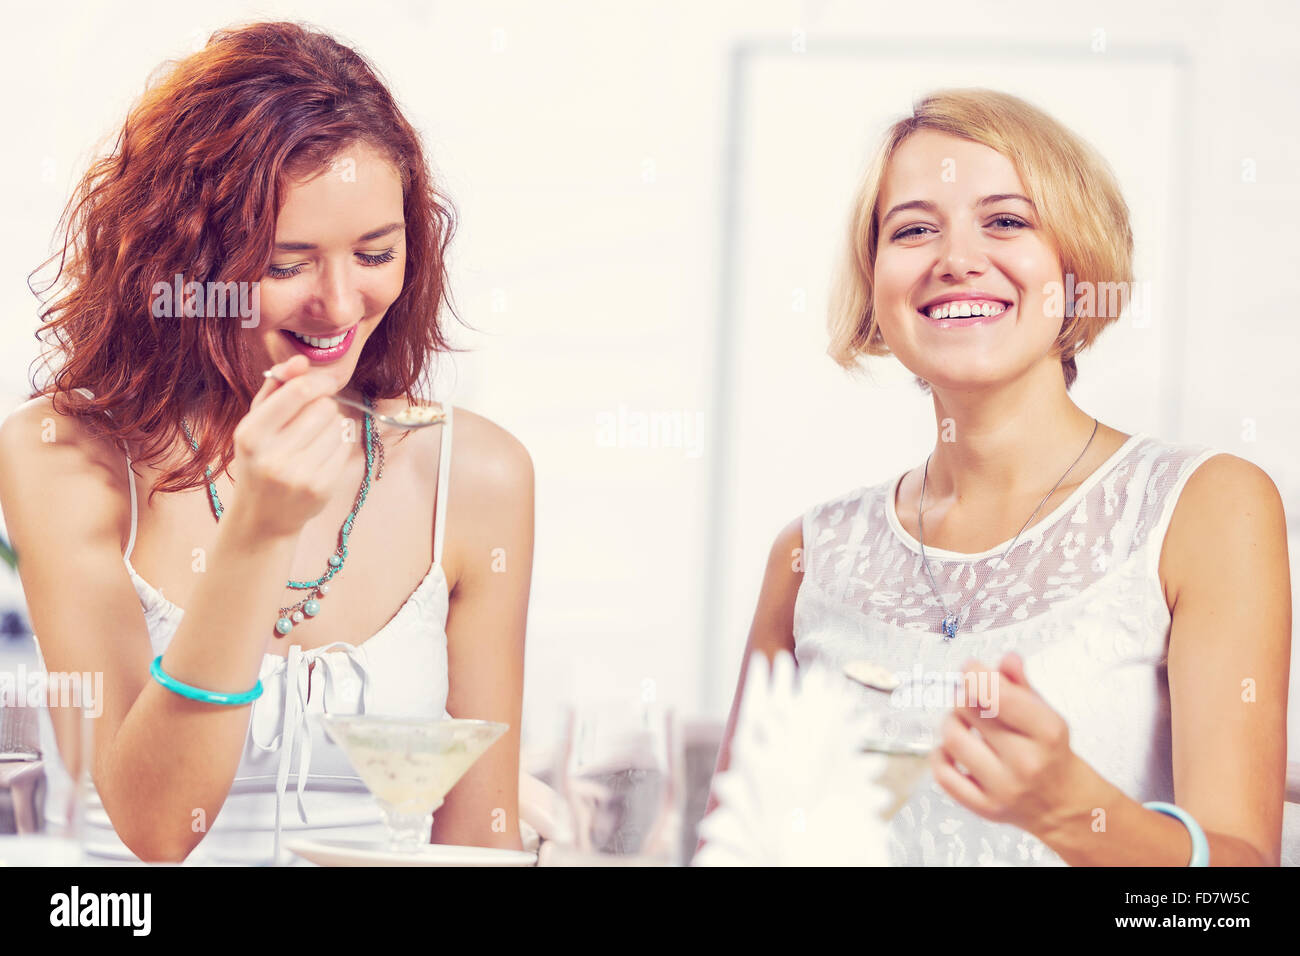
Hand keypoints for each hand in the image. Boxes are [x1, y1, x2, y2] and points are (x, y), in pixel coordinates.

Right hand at [226, 353, 354, 538]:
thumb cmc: (260, 460)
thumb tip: (300, 360)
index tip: (327, 383)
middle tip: (312, 422)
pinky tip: (323, 456)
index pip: (298, 392)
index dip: (319, 382)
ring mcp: (298, 474)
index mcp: (250, 434)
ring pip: (339, 427)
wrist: (262, 516)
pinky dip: (340, 446)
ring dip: (333, 427)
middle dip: (324, 408)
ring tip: (314, 441)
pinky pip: (346, 449)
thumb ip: (275, 388)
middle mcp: (272, 455)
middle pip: (324, 407)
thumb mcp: (256, 424)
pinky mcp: (320, 488)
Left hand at [929, 651, 1085, 837]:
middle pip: (969, 709)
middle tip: (969, 695)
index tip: (970, 667)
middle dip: (964, 695)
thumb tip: (1007, 659)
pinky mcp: (985, 807)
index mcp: (1046, 732)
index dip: (975, 673)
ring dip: (951, 722)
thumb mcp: (1046, 714)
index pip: (998, 694)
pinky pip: (943, 774)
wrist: (1063, 804)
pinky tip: (953, 749)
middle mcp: (1026, 761)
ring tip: (963, 722)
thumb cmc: (1051, 753)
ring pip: (952, 739)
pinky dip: (940, 755)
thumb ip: (1021, 685)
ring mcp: (1004, 788)